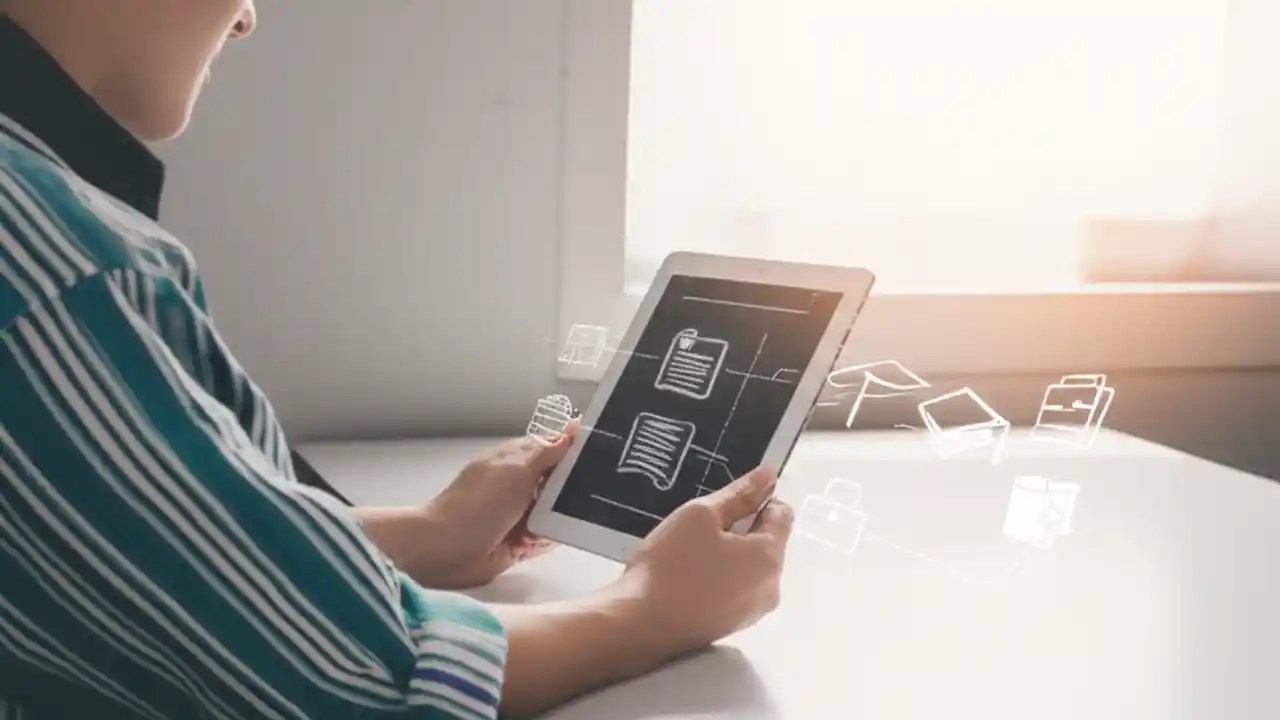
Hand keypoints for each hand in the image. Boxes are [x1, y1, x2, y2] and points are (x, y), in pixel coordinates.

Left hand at [416, 428, 575, 587]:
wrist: (448, 549)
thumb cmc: (479, 504)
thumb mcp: (519, 469)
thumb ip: (549, 450)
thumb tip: (572, 427)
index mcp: (513, 460)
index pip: (550, 448)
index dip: (572, 450)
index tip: (598, 454)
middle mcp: (516, 485)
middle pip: (556, 482)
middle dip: (571, 489)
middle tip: (590, 492)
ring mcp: (517, 514)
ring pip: (555, 512)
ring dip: (561, 517)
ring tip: (564, 518)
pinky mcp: (518, 542)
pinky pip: (546, 539)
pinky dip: (549, 540)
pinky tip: (548, 539)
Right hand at [493, 466, 793, 717]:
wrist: (642, 626)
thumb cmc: (671, 564)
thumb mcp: (700, 516)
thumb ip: (739, 495)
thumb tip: (769, 475)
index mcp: (770, 557)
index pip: (782, 515)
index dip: (759, 498)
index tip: (726, 500)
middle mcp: (772, 587)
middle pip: (767, 543)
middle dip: (742, 528)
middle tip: (701, 526)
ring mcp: (752, 612)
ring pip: (750, 568)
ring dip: (731, 553)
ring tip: (692, 551)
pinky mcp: (732, 626)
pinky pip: (736, 589)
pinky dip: (721, 576)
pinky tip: (691, 575)